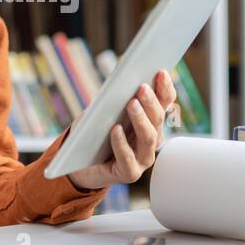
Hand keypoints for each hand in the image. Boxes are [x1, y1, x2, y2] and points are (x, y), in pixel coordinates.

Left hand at [66, 69, 177, 190]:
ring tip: (131, 104)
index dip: (165, 88)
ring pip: (148, 138)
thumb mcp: (103, 110)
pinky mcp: (129, 173)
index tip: (160, 71)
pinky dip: (121, 143)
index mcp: (151, 121)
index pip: (165, 103)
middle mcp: (152, 140)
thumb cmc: (94, 133)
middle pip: (158, 119)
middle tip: (142, 87)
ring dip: (140, 119)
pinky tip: (115, 130)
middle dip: (151, 102)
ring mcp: (143, 159)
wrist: (80, 163)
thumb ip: (115, 99)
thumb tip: (121, 80)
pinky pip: (128, 159)